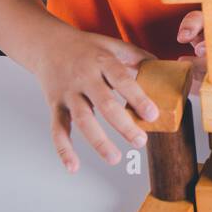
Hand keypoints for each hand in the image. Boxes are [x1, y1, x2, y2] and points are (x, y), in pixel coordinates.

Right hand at [34, 29, 158, 172]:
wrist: (47, 44)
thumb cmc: (86, 47)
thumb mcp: (112, 44)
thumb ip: (137, 56)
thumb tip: (165, 68)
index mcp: (102, 61)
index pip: (122, 80)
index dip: (138, 98)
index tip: (152, 115)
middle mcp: (84, 77)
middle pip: (104, 103)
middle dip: (123, 125)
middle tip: (140, 141)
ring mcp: (68, 93)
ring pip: (82, 119)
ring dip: (98, 141)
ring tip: (114, 158)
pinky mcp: (55, 105)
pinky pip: (58, 129)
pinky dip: (63, 149)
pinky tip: (73, 166)